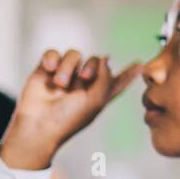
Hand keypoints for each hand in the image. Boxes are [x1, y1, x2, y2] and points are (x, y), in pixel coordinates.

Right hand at [0, 49, 140, 169]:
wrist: (38, 124)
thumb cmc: (69, 118)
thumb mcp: (95, 101)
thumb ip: (106, 79)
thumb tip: (105, 57)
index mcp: (99, 93)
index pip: (117, 80)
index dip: (129, 73)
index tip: (141, 64)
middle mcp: (83, 83)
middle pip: (95, 60)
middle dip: (91, 65)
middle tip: (84, 77)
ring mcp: (65, 75)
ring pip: (74, 54)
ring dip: (68, 67)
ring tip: (60, 83)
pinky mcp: (46, 70)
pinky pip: (53, 53)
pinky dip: (52, 59)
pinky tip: (48, 69)